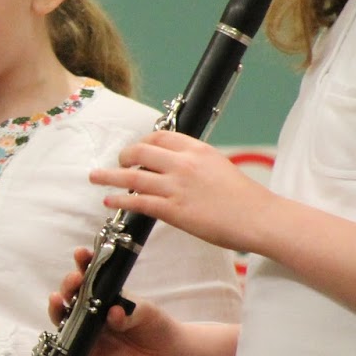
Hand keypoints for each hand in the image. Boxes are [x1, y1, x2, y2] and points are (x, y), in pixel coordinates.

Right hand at [32, 247, 180, 355]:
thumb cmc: (157, 328)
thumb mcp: (147, 314)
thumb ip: (130, 313)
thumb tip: (113, 314)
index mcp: (104, 296)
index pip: (89, 276)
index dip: (83, 264)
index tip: (82, 254)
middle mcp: (90, 312)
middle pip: (70, 296)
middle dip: (69, 285)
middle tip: (75, 280)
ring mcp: (84, 334)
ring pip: (62, 321)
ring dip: (55, 309)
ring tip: (56, 300)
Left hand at [90, 131, 270, 252]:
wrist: (260, 218)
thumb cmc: (245, 198)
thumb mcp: (219, 167)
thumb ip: (196, 163)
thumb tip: (176, 167)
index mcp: (197, 149)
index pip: (160, 136)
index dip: (142, 142)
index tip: (136, 149)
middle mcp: (183, 164)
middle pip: (140, 151)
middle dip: (124, 156)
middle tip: (117, 162)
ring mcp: (176, 186)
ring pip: (132, 176)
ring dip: (108, 176)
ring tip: (95, 177)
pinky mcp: (172, 209)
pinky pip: (137, 201)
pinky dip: (119, 200)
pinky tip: (110, 200)